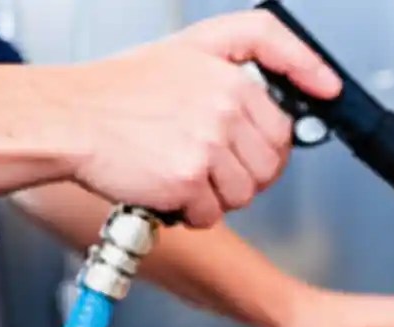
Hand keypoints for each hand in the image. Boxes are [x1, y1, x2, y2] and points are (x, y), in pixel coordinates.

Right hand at [62, 10, 340, 227]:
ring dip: (217, 196)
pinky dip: (191, 213)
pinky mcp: (186, 178)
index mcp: (231, 78)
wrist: (68, 118)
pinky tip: (167, 188)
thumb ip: (261, 45)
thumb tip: (325, 80)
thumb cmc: (122, 89)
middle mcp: (223, 108)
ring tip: (184, 173)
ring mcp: (206, 144)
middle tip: (208, 164)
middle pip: (269, 166)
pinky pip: (212, 215)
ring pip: (245, 194)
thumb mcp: (195, 45)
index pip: (283, 128)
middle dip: (243, 174)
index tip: (252, 150)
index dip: (266, 146)